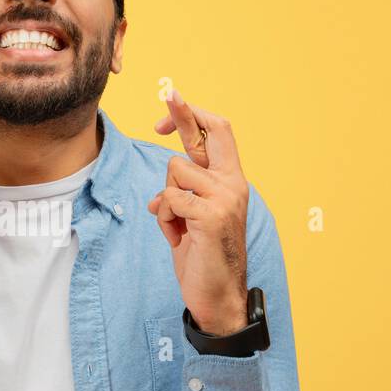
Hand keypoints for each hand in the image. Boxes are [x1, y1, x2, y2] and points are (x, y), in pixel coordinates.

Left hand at [147, 89, 249, 336]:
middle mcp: (233, 184)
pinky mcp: (212, 216)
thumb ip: (180, 200)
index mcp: (230, 181)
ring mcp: (225, 198)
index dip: (194, 116)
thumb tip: (156, 197)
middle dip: (184, 112)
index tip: (170, 106)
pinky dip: (165, 219)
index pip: (219, 134)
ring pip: (174, 171)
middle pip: (207, 133)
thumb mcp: (191, 223)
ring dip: (165, 200)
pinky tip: (178, 237)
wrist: (218, 297)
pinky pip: (170, 199)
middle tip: (168, 93)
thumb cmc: (203, 259)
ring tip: (177, 227)